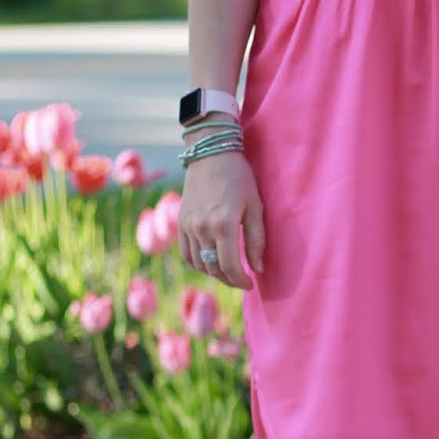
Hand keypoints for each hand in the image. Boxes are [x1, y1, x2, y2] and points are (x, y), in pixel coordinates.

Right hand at [177, 151, 264, 290]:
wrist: (210, 154)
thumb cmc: (239, 178)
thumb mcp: (255, 206)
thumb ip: (256, 239)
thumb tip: (258, 268)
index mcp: (223, 225)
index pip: (229, 266)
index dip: (240, 280)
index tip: (250, 284)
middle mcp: (202, 228)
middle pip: (213, 269)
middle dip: (229, 280)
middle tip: (241, 280)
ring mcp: (188, 226)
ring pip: (198, 264)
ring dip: (213, 273)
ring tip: (228, 272)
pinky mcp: (181, 222)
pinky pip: (186, 253)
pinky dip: (198, 263)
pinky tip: (210, 262)